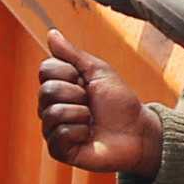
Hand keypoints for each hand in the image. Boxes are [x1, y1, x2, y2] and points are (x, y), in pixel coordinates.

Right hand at [37, 29, 163, 176]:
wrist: (137, 131)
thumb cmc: (120, 101)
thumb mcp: (98, 71)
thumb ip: (72, 54)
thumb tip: (51, 33)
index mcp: (60, 86)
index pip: (45, 69)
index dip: (68, 72)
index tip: (86, 80)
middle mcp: (52, 106)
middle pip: (46, 91)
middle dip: (76, 93)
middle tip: (91, 102)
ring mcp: (54, 129)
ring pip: (52, 114)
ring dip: (81, 114)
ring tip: (92, 119)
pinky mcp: (60, 150)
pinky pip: (59, 135)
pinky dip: (80, 132)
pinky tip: (89, 135)